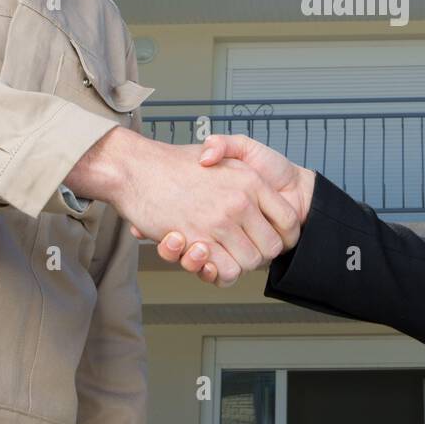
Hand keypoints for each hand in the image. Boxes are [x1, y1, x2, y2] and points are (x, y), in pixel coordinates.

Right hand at [66, 128, 301, 285]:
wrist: (136, 167)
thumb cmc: (175, 161)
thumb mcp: (217, 151)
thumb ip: (242, 162)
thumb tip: (256, 186)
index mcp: (251, 181)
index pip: (288, 220)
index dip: (284, 235)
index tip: (271, 238)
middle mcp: (240, 202)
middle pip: (272, 247)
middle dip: (260, 254)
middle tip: (243, 248)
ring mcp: (219, 222)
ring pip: (250, 262)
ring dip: (239, 265)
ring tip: (223, 254)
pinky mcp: (197, 241)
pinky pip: (225, 271)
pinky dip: (219, 272)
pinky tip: (208, 259)